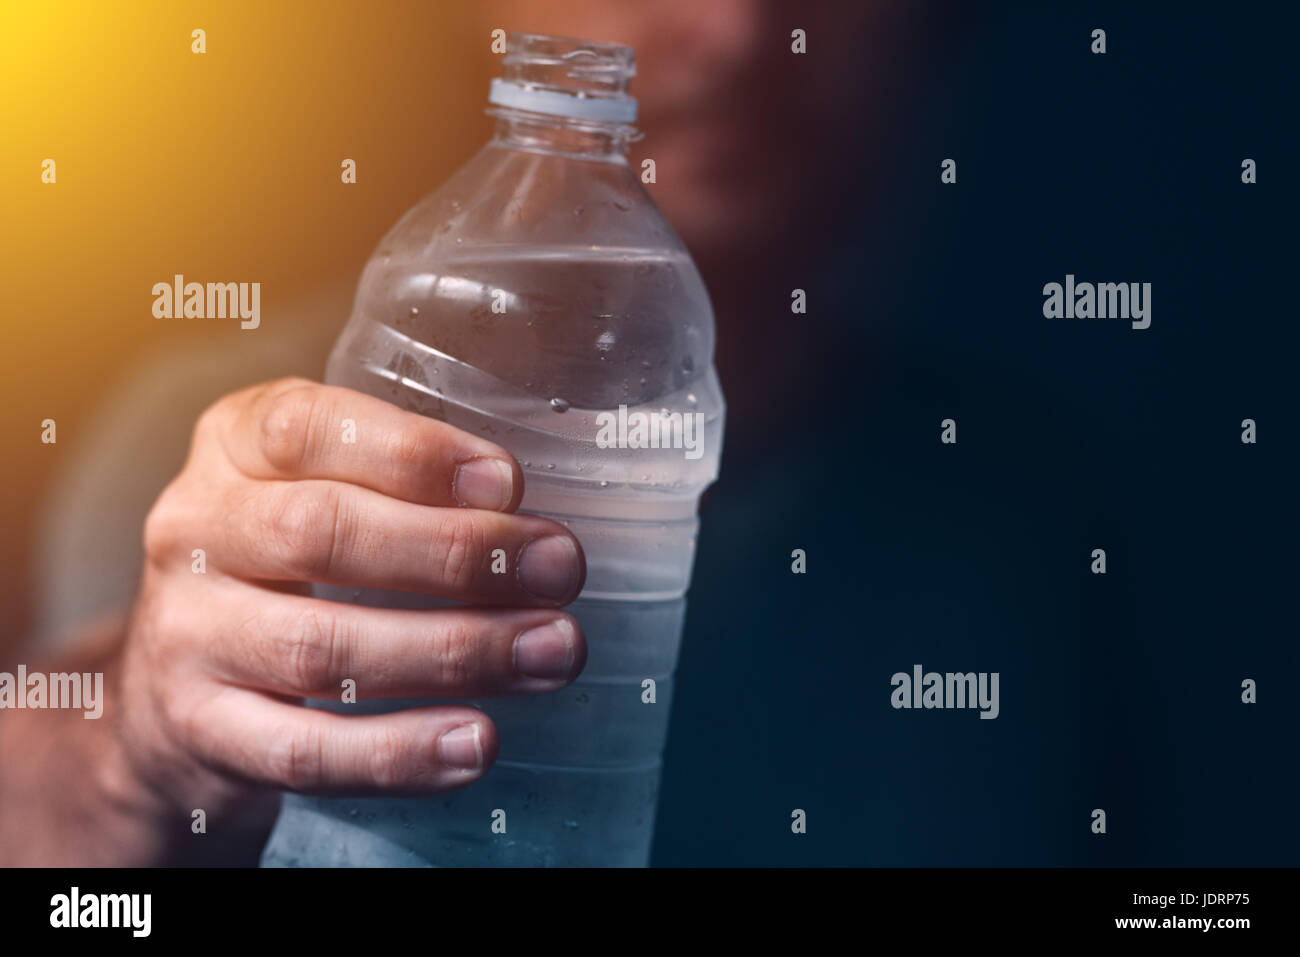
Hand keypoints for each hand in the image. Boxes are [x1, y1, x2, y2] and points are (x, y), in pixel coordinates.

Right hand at [108, 377, 585, 862]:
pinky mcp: (200, 730)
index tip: (510, 483)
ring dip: (453, 652)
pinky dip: (399, 751)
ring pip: (322, 648)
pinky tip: (476, 742)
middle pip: (322, 533)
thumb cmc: (290, 558)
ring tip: (549, 651)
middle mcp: (194, 530)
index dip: (413, 453)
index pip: (308, 428)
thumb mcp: (322, 482)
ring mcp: (186, 635)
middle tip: (560, 568)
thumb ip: (406, 481)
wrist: (177, 682)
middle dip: (458, 553)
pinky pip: (304, 750)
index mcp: (233, 445)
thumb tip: (538, 527)